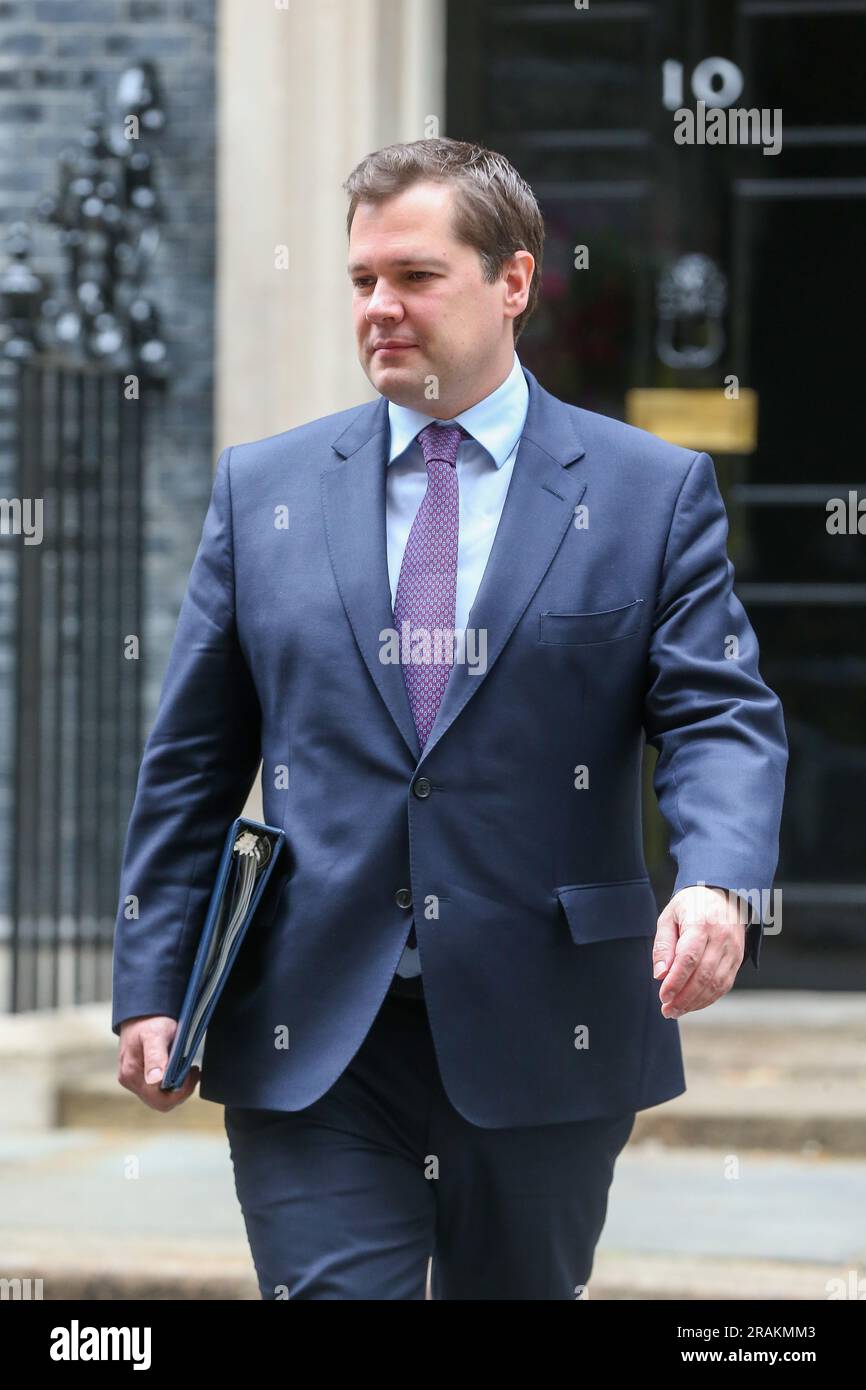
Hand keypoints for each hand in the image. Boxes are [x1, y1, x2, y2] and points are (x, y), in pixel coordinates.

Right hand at [117, 1015, 199, 1110]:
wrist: (141, 1010)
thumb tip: (155, 1080)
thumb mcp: (155, 1035)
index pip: (160, 1100)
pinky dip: (171, 1083)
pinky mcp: (139, 1075)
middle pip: (160, 1102)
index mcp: (132, 1075)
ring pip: (159, 1097)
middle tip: (193, 1071)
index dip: (180, 1092)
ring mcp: (133, 1080)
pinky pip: (157, 1089)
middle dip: (180, 1091)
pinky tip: (179, 1069)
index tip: (192, 1072)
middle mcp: (130, 1081)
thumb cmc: (150, 1021)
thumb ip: (155, 1057)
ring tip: (188, 1069)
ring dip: (177, 1087)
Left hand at [652, 885, 746, 1019]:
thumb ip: (663, 945)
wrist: (722, 895)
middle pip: (703, 975)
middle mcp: (721, 937)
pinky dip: (708, 999)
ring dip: (695, 1002)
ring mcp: (733, 949)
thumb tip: (660, 975)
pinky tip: (692, 1004)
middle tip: (667, 1010)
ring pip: (716, 984)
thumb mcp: (669, 917)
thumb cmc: (690, 906)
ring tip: (676, 1011)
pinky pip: (724, 984)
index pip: (689, 958)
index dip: (676, 981)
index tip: (663, 996)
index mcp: (701, 923)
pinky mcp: (738, 959)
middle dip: (684, 997)